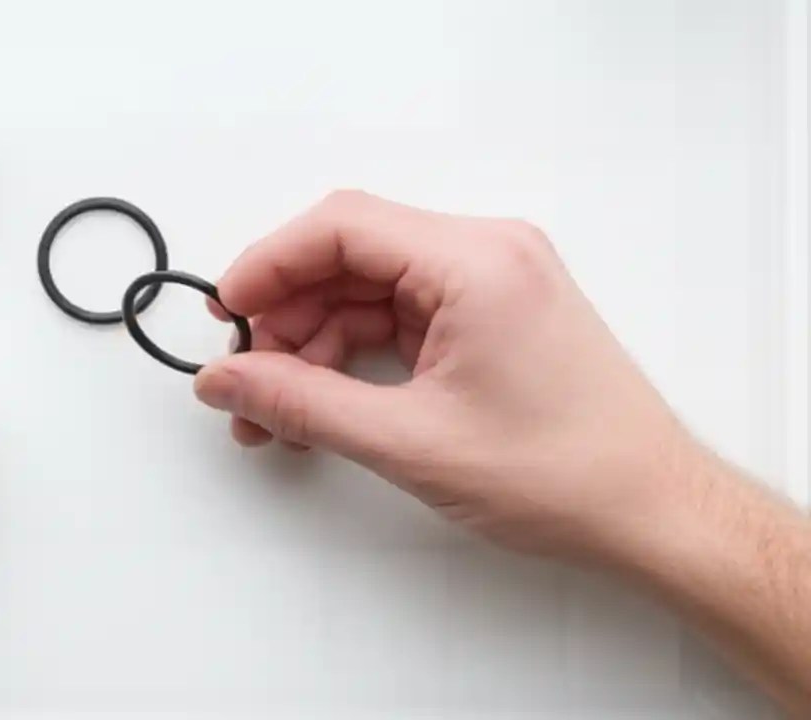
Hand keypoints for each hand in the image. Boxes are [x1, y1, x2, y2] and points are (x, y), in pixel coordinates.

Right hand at [195, 190, 693, 563]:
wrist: (653, 514)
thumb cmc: (561, 476)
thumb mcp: (410, 442)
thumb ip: (301, 404)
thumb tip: (223, 379)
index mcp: (476, 261)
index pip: (342, 226)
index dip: (268, 265)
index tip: (223, 314)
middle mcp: (487, 253)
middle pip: (349, 256)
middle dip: (286, 318)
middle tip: (246, 382)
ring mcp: (491, 283)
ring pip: (368, 290)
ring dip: (313, 344)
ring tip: (275, 414)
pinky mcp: (490, 316)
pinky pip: (399, 315)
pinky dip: (353, 355)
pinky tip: (322, 404)